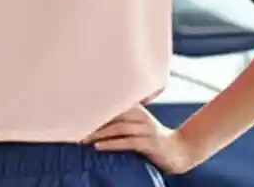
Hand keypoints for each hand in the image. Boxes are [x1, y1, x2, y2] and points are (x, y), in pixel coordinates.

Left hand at [82, 103, 199, 174]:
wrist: (178, 150)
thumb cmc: (152, 137)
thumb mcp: (137, 124)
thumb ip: (120, 118)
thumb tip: (94, 118)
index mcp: (136, 108)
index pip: (113, 102)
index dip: (95, 104)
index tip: (76, 108)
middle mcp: (141, 115)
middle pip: (113, 114)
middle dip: (93, 120)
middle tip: (75, 125)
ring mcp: (146, 129)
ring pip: (118, 128)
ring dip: (99, 133)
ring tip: (83, 138)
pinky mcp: (149, 143)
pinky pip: (127, 142)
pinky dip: (111, 144)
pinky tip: (98, 147)